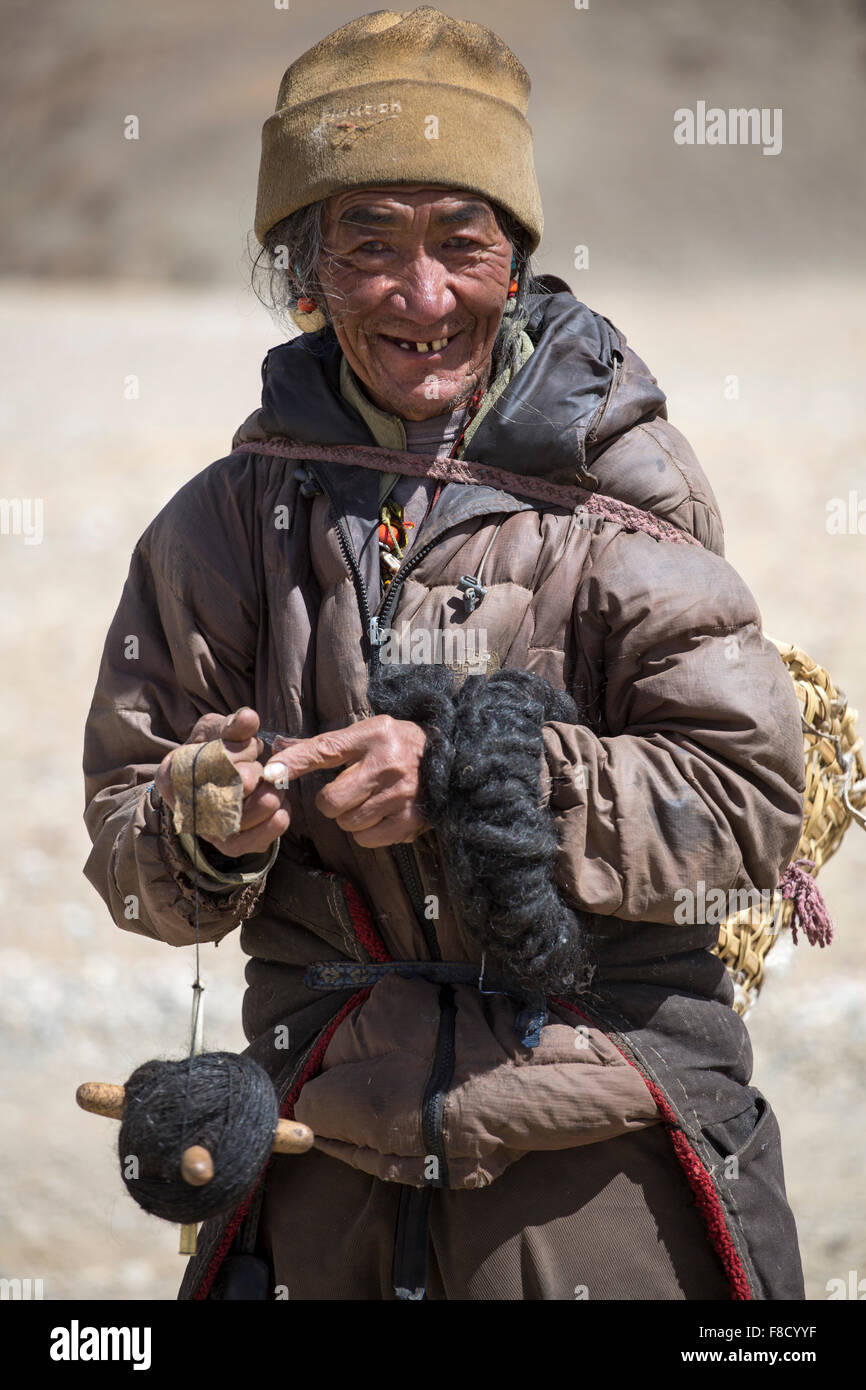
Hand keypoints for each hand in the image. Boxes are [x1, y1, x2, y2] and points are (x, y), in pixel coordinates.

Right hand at [155, 707, 288, 856]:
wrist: (215, 779)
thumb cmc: (215, 748)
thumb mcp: (217, 729)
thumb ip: (231, 724)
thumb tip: (248, 718)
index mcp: (171, 775)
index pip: (204, 769)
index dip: (233, 757)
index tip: (249, 747)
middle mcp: (186, 809)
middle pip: (227, 795)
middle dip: (253, 776)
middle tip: (263, 767)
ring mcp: (209, 832)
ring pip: (247, 818)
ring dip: (269, 797)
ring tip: (275, 784)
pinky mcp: (232, 846)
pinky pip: (260, 840)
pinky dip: (277, 819)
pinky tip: (280, 803)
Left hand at [262, 714, 428, 848]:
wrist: (454, 761)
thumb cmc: (400, 746)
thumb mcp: (367, 733)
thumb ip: (325, 744)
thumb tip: (279, 750)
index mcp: (374, 736)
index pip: (324, 750)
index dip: (294, 763)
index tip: (270, 771)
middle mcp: (388, 765)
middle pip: (331, 801)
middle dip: (331, 802)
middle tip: (346, 792)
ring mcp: (401, 796)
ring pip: (347, 823)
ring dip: (350, 818)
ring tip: (368, 802)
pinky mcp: (410, 821)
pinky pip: (367, 839)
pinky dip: (367, 833)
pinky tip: (380, 816)